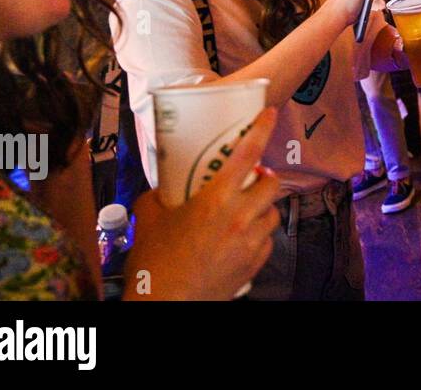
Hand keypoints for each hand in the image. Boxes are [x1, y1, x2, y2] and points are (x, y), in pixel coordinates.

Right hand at [123, 109, 281, 299]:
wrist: (164, 306)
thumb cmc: (154, 265)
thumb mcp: (148, 219)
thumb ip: (158, 195)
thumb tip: (163, 185)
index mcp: (216, 200)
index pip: (248, 154)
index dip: (262, 129)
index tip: (270, 114)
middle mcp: (240, 218)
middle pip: (271, 184)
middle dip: (263, 177)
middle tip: (248, 178)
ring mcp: (251, 243)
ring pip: (273, 213)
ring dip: (262, 207)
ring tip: (242, 210)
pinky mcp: (255, 265)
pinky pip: (267, 240)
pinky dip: (258, 234)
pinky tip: (238, 238)